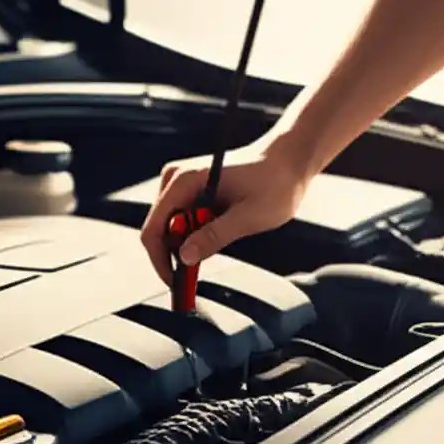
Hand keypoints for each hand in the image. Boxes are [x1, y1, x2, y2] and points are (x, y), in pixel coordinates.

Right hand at [140, 131, 313, 284]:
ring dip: (188, 244)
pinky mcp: (192, 189)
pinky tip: (218, 234)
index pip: (154, 229)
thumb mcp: (249, 216)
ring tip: (218, 245)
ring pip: (171, 227)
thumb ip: (215, 236)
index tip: (176, 283)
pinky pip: (182, 219)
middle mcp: (177, 179)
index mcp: (185, 181)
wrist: (288, 160)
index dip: (161, 261)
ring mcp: (183, 183)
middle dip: (175, 255)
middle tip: (196, 276)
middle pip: (159, 230)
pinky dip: (195, 235)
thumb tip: (185, 257)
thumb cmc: (275, 182)